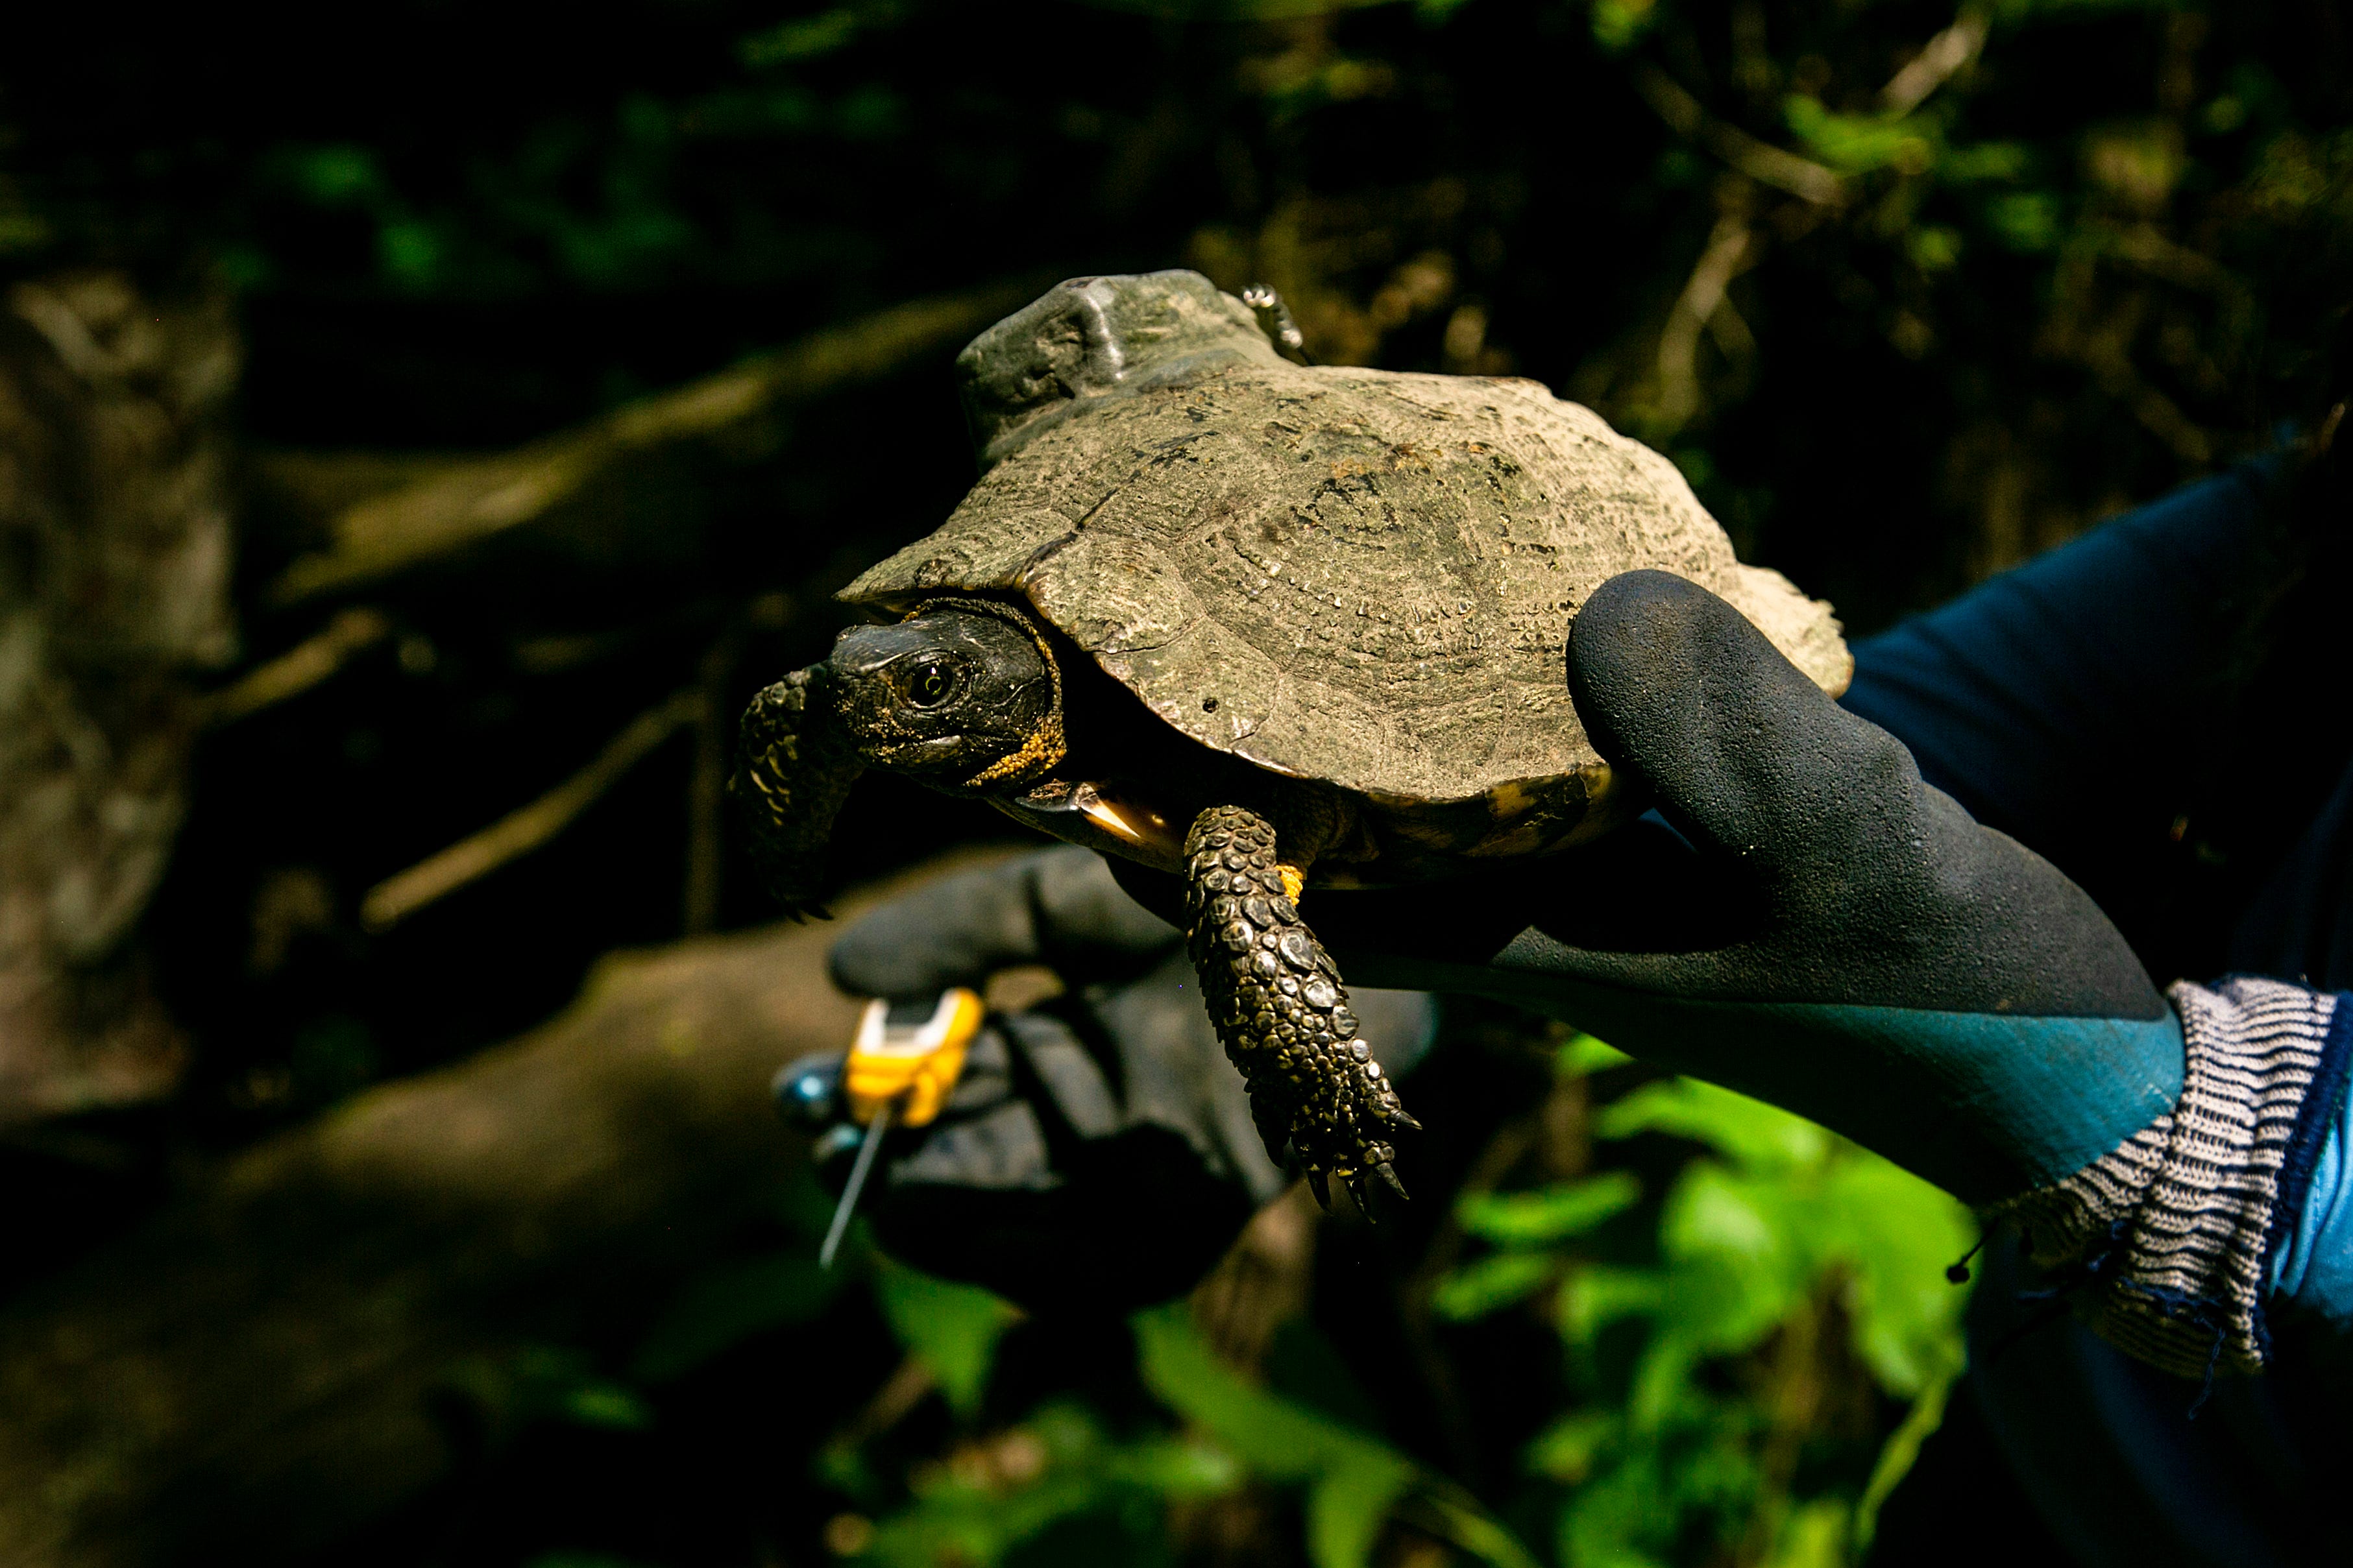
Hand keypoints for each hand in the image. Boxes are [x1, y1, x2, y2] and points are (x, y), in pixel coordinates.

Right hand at [807, 848, 1435, 1309]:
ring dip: (950, 1226)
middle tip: (823, 1157)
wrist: (1341, 911)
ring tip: (882, 1195)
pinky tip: (981, 1235)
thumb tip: (838, 970)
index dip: (874, 1108)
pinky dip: (1039, 1264)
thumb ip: (958, 935)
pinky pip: (1112, 1267)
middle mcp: (1100, 1118)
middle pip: (976, 1173)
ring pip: (1027, 1232)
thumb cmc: (1207, 892)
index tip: (803, 1097)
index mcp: (1065, 1048)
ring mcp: (1153, 1170)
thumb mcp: (1058, 903)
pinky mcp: (1207, 1208)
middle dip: (892, 1176)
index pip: (949, 1099)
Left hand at [1120, 571, 2184, 1205]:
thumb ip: (1738, 741)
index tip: (1094, 773)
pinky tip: (1502, 607)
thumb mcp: (1859, 854)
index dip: (1214, 845)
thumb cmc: (1953, 988)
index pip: (1336, 899)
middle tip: (1173, 629)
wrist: (2052, 1053)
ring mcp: (1614, 890)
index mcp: (1555, 950)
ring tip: (1301, 589)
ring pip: (1452, 796)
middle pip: (1369, 838)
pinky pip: (1551, 770)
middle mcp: (1556, 919)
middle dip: (1269, 757)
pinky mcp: (1679, 854)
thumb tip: (1603, 609)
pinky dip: (1506, 696)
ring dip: (1376, 716)